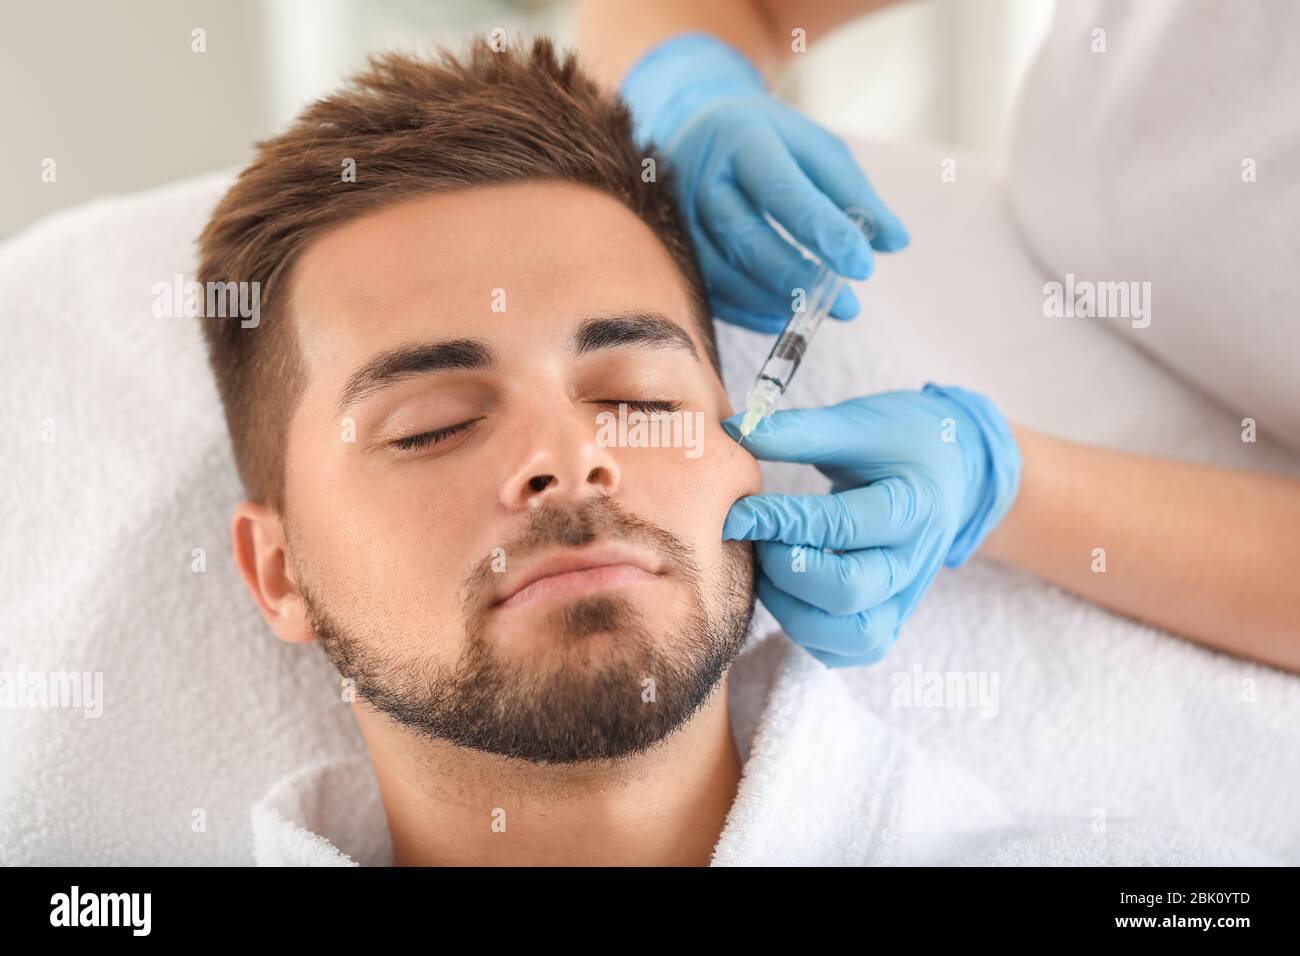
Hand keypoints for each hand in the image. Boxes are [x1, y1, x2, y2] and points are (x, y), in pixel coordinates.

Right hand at [620, 32, 908, 332]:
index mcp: (744, 139)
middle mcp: (703, 177)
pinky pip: (709, 290)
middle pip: (746, 237)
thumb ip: (854, 195)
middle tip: (846, 306)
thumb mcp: (815, 150)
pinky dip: (747, 310)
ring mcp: (680, 217)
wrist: (694, 129)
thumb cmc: (768, 143)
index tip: (863, 266)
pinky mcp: (673, 249)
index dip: (824, 232)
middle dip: (798, 277)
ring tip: (818, 311)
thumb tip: (895, 242)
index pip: (783, 191)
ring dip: (774, 299)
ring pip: (723, 271)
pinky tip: (782, 315)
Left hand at [721, 385, 1020, 667]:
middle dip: (785, 567)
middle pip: (848, 591)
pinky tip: (789, 596)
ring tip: (768, 570)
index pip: (840, 526)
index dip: (780, 521)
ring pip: (852, 635)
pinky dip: (813, 634)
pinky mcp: (893, 616)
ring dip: (794, 610)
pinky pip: (853, 650)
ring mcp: (907, 595)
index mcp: (913, 504)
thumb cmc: (900, 439)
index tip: (737, 512)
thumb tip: (734, 430)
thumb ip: (799, 431)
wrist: (954, 467)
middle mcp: (915, 559)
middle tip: (756, 539)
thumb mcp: (857, 424)